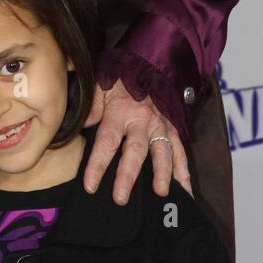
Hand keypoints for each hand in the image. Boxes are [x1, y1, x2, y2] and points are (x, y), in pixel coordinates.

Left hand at [82, 78, 191, 204]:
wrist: (146, 64)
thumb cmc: (119, 81)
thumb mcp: (99, 89)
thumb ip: (90, 110)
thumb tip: (76, 128)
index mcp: (119, 111)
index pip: (107, 142)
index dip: (97, 165)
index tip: (91, 186)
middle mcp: (142, 120)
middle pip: (135, 151)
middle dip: (128, 176)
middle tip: (120, 198)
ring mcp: (160, 125)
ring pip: (163, 152)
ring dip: (162, 174)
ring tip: (160, 194)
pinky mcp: (173, 128)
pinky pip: (181, 151)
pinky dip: (184, 172)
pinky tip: (186, 192)